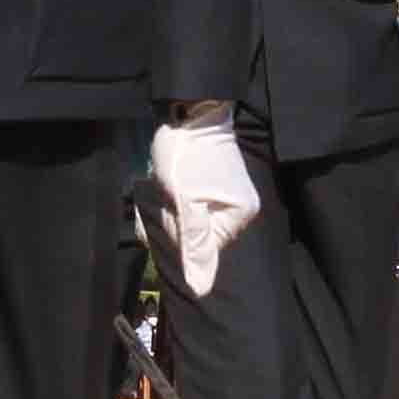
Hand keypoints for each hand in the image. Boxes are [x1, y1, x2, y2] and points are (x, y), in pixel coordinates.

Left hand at [144, 103, 259, 295]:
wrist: (188, 109)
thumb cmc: (186, 153)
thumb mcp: (184, 199)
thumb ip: (193, 244)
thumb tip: (201, 289)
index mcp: (238, 215)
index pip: (200, 247)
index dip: (177, 232)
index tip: (167, 206)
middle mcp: (238, 210)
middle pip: (194, 235)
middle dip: (171, 220)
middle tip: (161, 194)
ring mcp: (225, 197)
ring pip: (186, 221)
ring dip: (166, 210)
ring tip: (160, 186)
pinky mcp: (212, 186)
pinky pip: (188, 207)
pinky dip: (171, 200)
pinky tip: (163, 185)